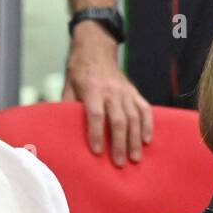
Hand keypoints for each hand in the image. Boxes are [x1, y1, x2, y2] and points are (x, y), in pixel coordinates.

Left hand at [62, 22, 153, 166]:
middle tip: (119, 163)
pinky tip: (147, 141)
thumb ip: (69, 106)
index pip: (95, 114)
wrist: (95, 50)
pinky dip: (148, 125)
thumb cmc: (79, 72)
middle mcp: (111, 91)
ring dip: (135, 139)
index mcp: (92, 89)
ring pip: (134, 118)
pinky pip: (145, 110)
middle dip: (119, 143)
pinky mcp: (134, 92)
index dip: (96, 133)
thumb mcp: (68, 86)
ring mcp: (125, 92)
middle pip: (118, 120)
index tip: (97, 152)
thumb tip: (64, 130)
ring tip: (134, 158)